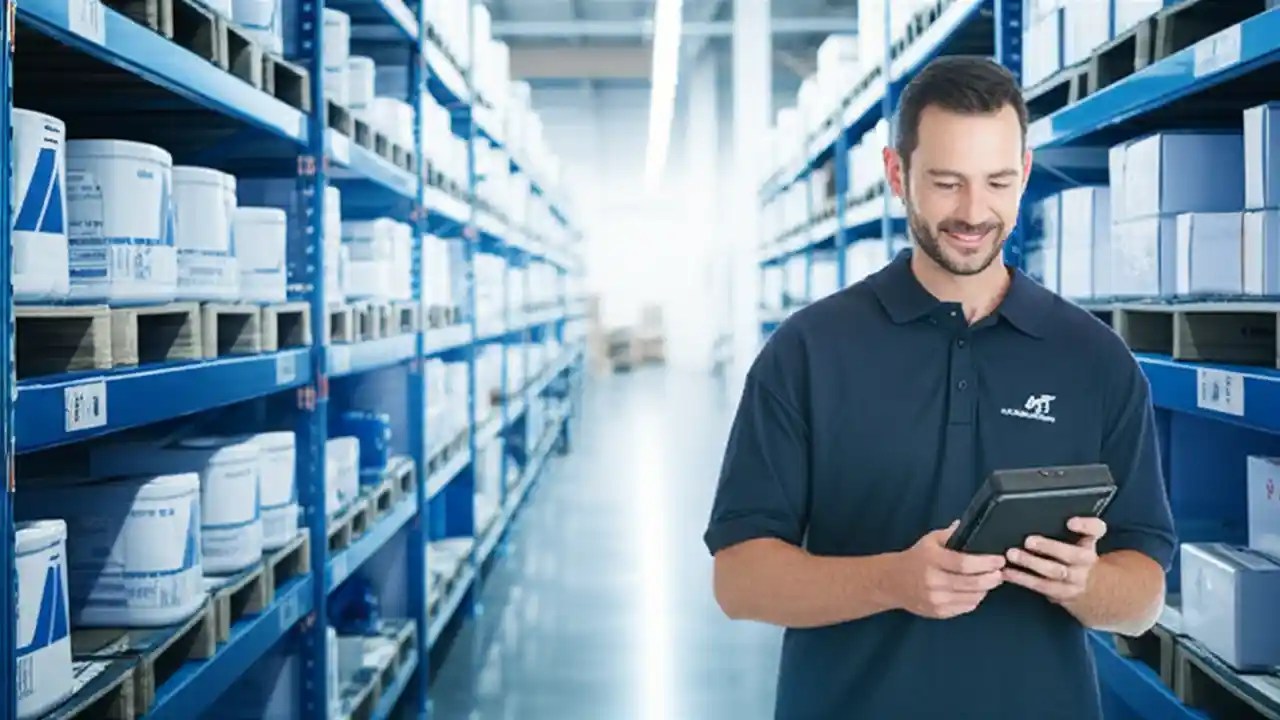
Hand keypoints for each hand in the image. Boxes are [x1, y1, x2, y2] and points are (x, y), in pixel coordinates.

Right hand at [888, 521, 1006, 619]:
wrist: (892, 582)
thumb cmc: (916, 558)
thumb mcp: (930, 540)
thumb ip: (951, 534)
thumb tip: (972, 525)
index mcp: (932, 560)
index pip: (964, 563)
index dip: (985, 563)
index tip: (999, 560)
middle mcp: (933, 581)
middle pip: (971, 583)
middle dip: (991, 578)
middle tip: (1001, 573)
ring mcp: (936, 599)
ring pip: (971, 597)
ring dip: (985, 589)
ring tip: (991, 580)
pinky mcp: (938, 612)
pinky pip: (965, 607)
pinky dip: (975, 599)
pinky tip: (976, 591)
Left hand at [1003, 517, 1106, 603]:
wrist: (1090, 588)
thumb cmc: (1076, 555)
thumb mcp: (1080, 538)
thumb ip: (1069, 526)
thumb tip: (1041, 508)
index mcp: (1090, 541)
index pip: (1096, 529)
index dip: (1085, 525)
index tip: (1070, 522)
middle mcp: (1086, 561)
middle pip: (1074, 555)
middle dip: (1050, 548)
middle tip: (1029, 541)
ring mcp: (1073, 579)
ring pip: (1055, 572)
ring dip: (1032, 564)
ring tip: (1013, 555)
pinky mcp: (1060, 593)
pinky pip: (1041, 586)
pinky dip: (1021, 579)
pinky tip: (1007, 572)